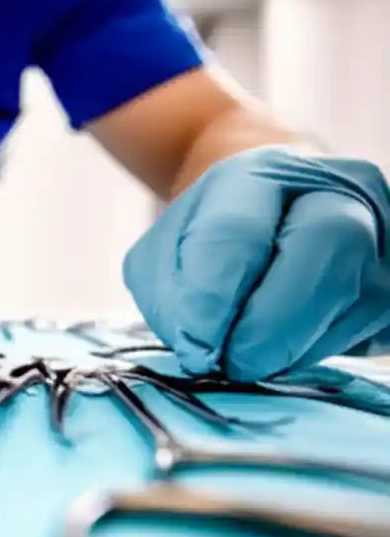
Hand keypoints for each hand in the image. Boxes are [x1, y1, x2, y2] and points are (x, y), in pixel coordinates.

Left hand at [125, 146, 389, 380]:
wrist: (276, 222)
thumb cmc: (214, 240)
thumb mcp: (168, 254)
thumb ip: (173, 295)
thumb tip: (201, 349)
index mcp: (266, 171)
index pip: (240, 231)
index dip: (213, 297)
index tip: (193, 345)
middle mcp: (344, 193)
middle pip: (329, 244)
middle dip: (272, 324)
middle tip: (230, 364)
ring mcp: (385, 239)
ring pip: (355, 296)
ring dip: (293, 347)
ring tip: (249, 357)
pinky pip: (367, 332)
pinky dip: (317, 353)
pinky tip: (285, 352)